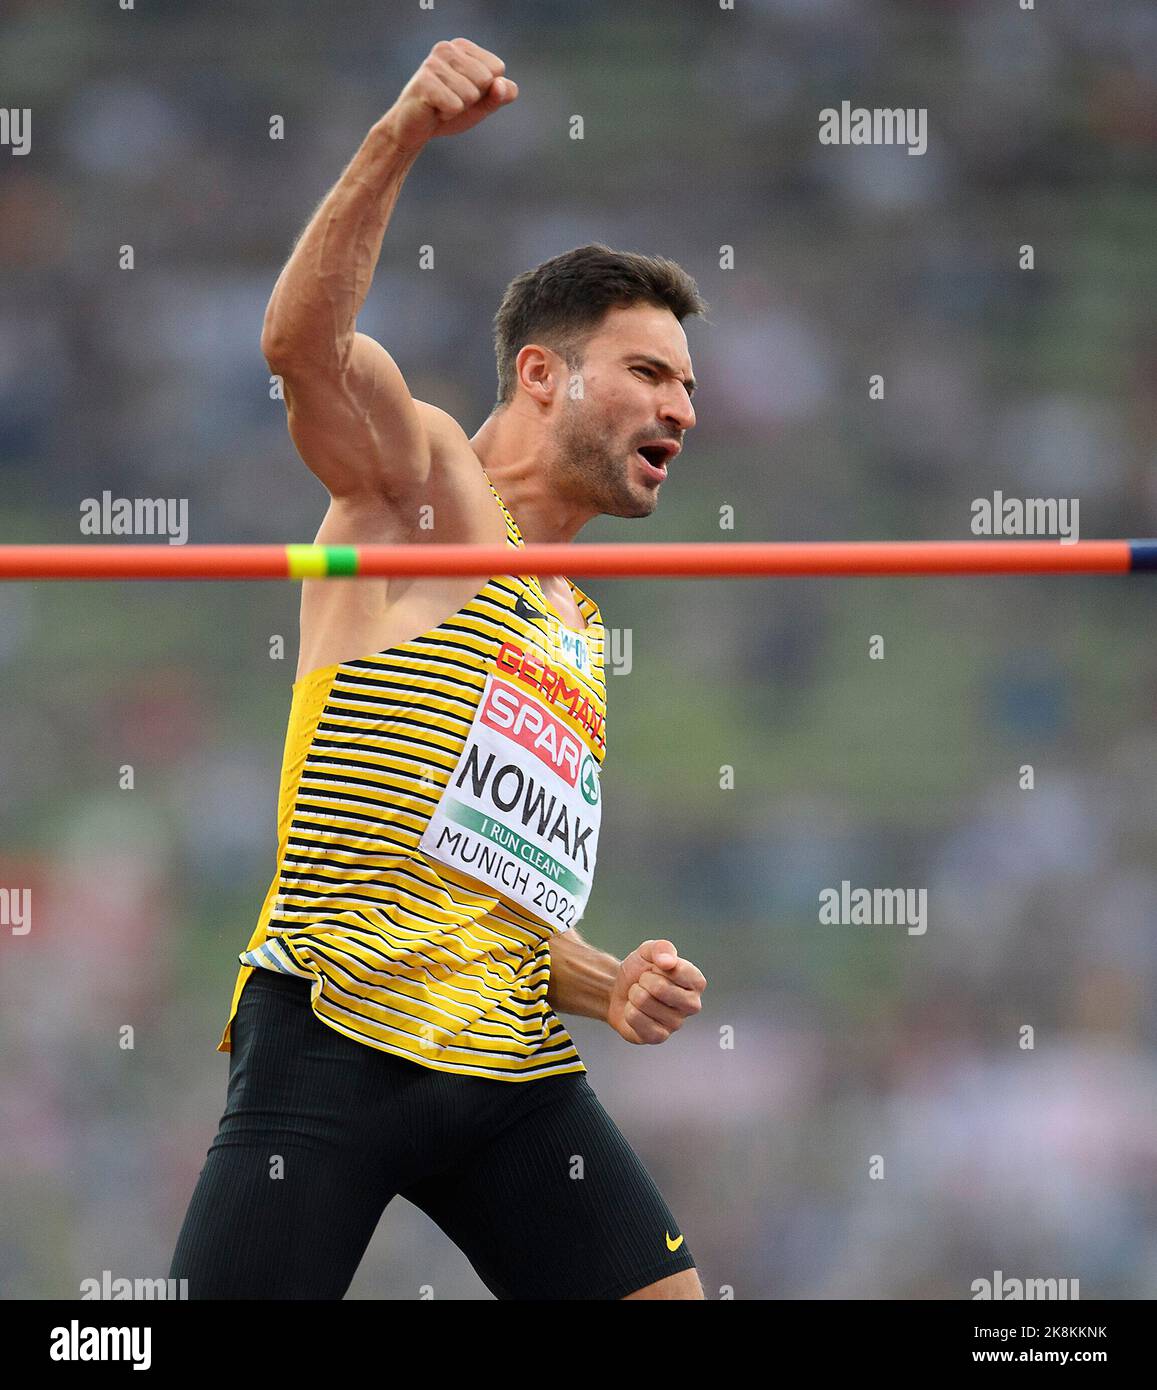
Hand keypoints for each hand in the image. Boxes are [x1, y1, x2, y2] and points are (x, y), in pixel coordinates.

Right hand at [383, 38, 517, 151]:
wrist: (415, 129)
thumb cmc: (450, 111)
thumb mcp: (482, 104)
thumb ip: (501, 95)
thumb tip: (500, 84)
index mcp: (463, 47)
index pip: (497, 68)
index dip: (486, 90)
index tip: (465, 93)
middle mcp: (447, 48)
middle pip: (485, 80)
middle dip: (473, 100)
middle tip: (452, 100)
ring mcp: (434, 63)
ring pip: (471, 94)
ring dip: (459, 108)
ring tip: (442, 105)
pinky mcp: (424, 82)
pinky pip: (455, 105)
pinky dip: (448, 115)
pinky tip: (434, 110)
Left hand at [608, 939, 705, 1044]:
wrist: (620, 991)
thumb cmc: (640, 970)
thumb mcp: (649, 951)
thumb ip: (661, 948)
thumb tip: (668, 961)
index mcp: (696, 982)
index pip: (675, 970)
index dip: (656, 965)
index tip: (655, 968)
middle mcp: (692, 1005)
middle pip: (659, 988)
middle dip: (643, 981)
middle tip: (644, 983)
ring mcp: (677, 1023)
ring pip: (643, 1002)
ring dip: (634, 995)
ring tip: (639, 996)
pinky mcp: (659, 1037)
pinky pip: (635, 1018)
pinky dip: (628, 1011)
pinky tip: (635, 1011)